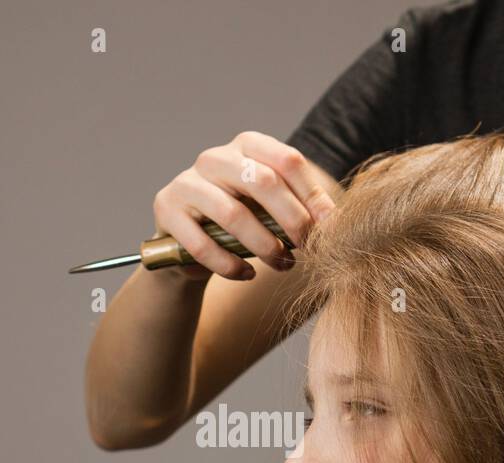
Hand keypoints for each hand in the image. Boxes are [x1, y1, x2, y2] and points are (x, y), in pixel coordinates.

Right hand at [151, 130, 337, 281]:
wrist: (189, 248)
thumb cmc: (241, 226)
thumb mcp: (271, 210)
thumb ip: (300, 207)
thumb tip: (337, 223)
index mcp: (246, 146)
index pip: (287, 161)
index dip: (313, 196)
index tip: (330, 229)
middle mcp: (215, 157)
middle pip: (263, 182)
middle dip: (292, 220)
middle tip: (308, 248)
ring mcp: (187, 182)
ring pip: (233, 214)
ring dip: (264, 246)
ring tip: (282, 265)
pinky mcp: (167, 210)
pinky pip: (202, 244)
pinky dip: (229, 265)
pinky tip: (246, 274)